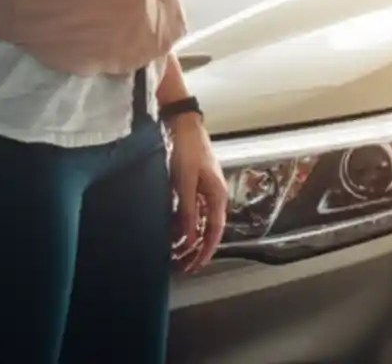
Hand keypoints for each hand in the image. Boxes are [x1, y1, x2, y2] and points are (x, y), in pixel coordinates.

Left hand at [168, 113, 228, 272]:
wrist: (183, 125)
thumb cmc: (186, 151)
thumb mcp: (184, 184)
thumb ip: (188, 212)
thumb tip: (190, 239)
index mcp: (217, 196)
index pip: (214, 232)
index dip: (205, 252)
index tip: (195, 267)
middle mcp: (215, 195)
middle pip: (209, 229)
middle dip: (197, 249)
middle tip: (184, 267)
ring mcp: (205, 190)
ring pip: (201, 221)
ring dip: (190, 238)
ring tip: (177, 253)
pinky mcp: (195, 185)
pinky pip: (193, 211)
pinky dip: (186, 224)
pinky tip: (174, 231)